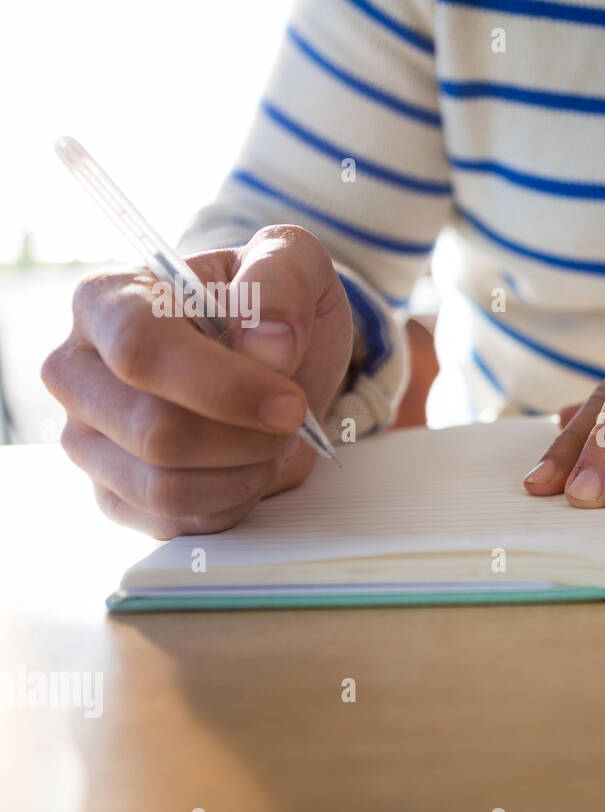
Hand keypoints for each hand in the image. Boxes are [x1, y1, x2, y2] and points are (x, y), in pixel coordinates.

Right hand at [42, 224, 352, 537]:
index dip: (224, 387)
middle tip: (292, 417)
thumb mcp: (293, 262)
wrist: (278, 361)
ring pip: (165, 488)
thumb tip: (267, 342)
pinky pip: (176, 522)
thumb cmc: (272, 308)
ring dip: (245, 472)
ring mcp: (88, 440)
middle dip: (248, 437)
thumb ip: (283, 279)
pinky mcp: (113, 495)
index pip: (141, 351)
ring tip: (273, 439)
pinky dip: (234, 501)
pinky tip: (248, 465)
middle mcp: (79, 372)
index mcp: (108, 301)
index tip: (291, 401)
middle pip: (155, 433)